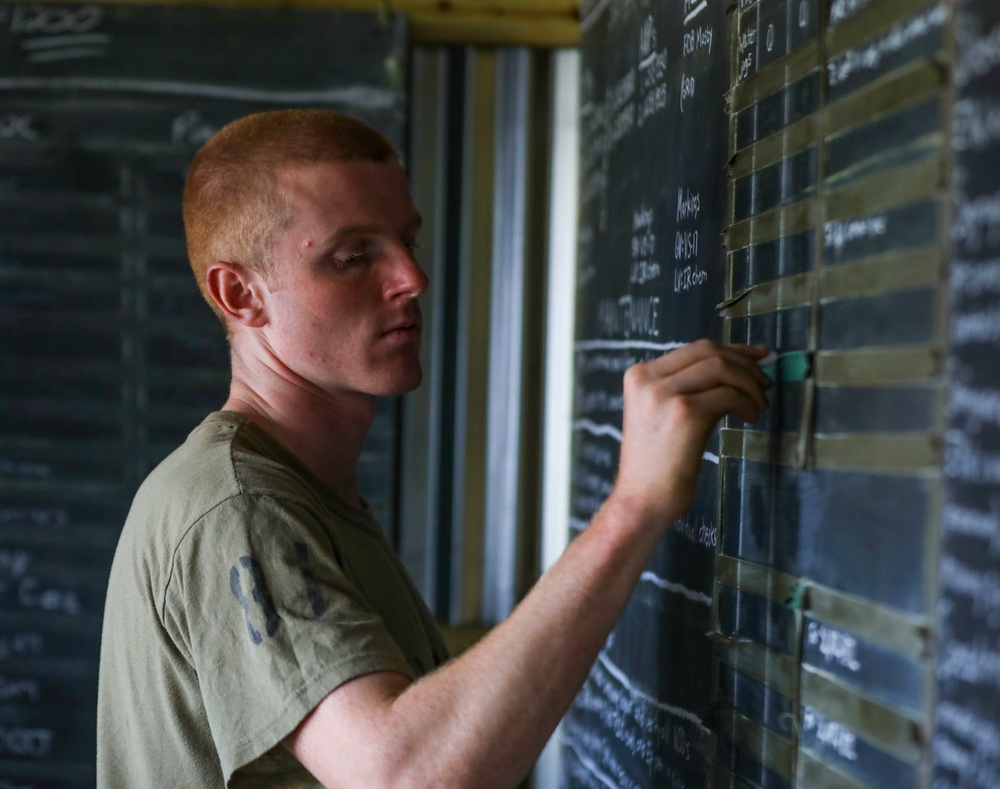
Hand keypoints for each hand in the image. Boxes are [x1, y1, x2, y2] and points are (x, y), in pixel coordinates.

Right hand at [612, 339, 770, 528]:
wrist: (642, 500)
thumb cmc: (657, 465)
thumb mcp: (662, 414)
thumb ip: (687, 388)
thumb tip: (735, 365)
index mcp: (639, 376)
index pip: (694, 348)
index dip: (732, 349)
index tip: (758, 356)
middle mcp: (648, 379)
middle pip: (709, 352)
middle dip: (745, 364)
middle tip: (764, 384)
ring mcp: (664, 394)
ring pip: (721, 368)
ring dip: (749, 384)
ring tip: (758, 406)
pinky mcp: (684, 412)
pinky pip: (728, 395)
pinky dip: (747, 403)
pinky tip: (750, 419)